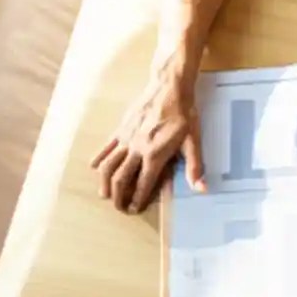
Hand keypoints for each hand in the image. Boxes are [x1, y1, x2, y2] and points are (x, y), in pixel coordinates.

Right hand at [90, 70, 205, 213]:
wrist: (169, 87)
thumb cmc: (184, 113)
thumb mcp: (194, 140)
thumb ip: (194, 166)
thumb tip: (201, 189)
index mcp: (155, 154)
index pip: (142, 184)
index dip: (137, 200)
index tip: (135, 209)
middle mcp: (137, 148)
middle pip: (120, 178)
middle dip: (117, 197)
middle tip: (119, 207)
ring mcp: (126, 138)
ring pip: (107, 165)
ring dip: (104, 183)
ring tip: (105, 194)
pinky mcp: (121, 128)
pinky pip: (106, 147)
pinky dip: (99, 159)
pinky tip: (95, 168)